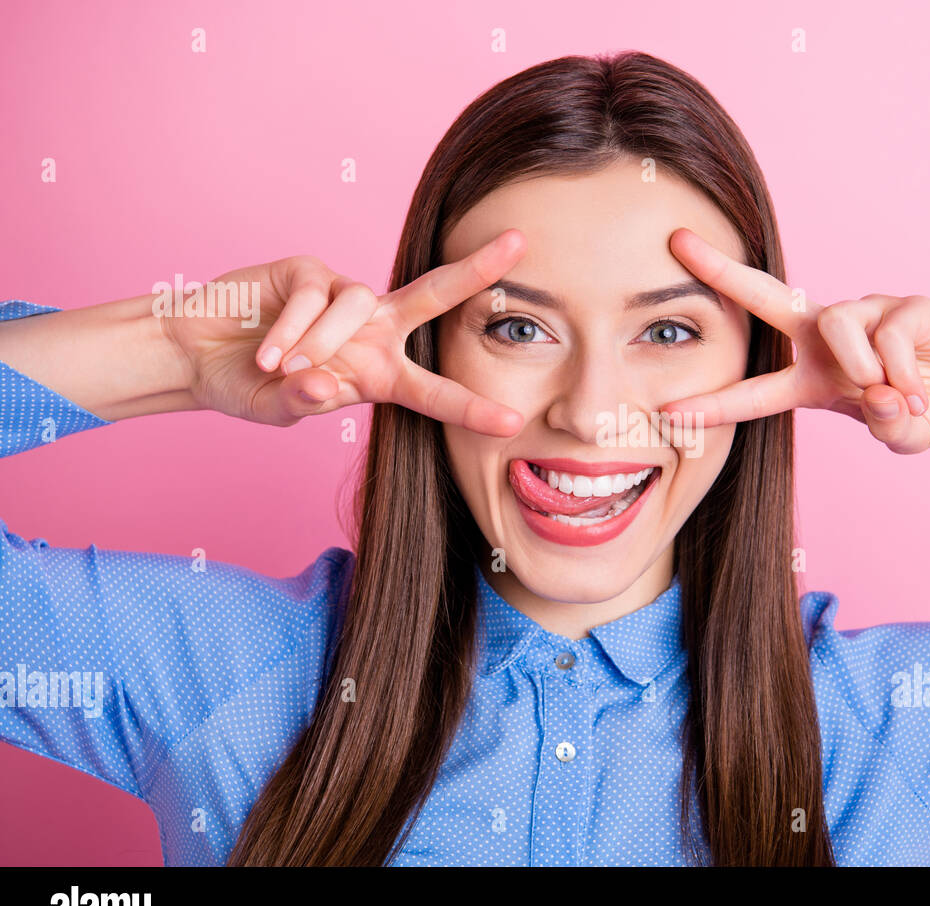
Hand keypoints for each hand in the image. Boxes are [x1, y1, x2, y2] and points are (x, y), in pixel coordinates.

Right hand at [161, 231, 527, 434]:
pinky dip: (292, 326)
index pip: (434, 392)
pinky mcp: (307, 271)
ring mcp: (340, 297)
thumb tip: (327, 388)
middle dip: (475, 270)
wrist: (194, 354)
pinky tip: (266, 352)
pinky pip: (315, 293)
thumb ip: (304, 404)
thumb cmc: (246, 386)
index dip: (471, 408)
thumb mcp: (278, 410)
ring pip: (358, 304)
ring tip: (283, 367)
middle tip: (520, 244)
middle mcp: (372, 330)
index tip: (512, 423)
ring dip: (322, 341)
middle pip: (434, 296)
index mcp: (379, 373)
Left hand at [661, 228, 929, 452]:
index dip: (715, 405)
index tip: (668, 414)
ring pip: (835, 326)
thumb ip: (889, 430)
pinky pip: (889, 335)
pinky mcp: (905, 305)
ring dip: (860, 368)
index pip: (757, 392)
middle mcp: (831, 341)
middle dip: (723, 273)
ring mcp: (868, 316)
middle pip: (767, 299)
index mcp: (817, 380)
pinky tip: (921, 392)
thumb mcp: (909, 437)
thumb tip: (878, 397)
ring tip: (895, 399)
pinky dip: (902, 371)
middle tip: (679, 245)